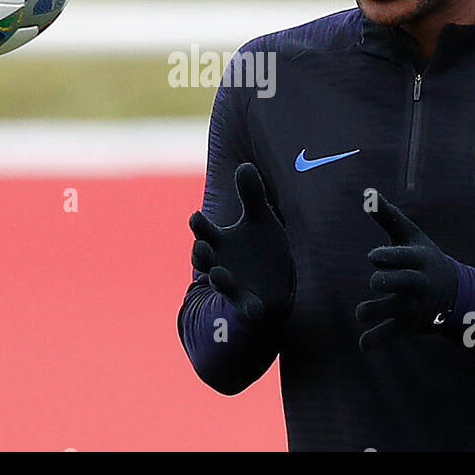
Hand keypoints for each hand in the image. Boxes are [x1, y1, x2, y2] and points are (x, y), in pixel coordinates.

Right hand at [189, 163, 294, 321]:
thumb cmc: (261, 245)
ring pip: (220, 282)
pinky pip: (246, 307)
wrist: (277, 280)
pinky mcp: (249, 302)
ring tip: (219, 274)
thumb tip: (245, 165)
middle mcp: (220, 263)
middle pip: (203, 258)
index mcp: (219, 240)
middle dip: (200, 254)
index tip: (196, 218)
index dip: (198, 225)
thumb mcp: (260, 217)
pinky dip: (248, 308)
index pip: (203, 230)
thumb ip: (252, 194)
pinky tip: (254, 308)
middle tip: (201, 247)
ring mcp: (233, 284)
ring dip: (218, 279)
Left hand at [356, 195, 458, 351]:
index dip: (385, 256)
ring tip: (364, 311)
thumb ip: (387, 216)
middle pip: (399, 282)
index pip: (403, 256)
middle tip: (377, 282)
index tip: (373, 256)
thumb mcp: (410, 235)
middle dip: (383, 281)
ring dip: (371, 311)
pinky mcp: (408, 326)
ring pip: (390, 310)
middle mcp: (419, 283)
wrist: (456, 295)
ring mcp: (414, 306)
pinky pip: (390, 335)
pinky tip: (363, 345)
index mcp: (420, 259)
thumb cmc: (423, 258)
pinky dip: (375, 341)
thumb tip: (367, 193)